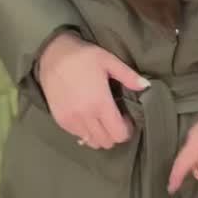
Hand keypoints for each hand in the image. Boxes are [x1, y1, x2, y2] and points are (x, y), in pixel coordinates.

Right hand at [38, 32, 148, 148]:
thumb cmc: (83, 56)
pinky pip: (78, 136)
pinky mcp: (60, 120)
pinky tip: (88, 118)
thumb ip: (128, 76)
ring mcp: (71, 120)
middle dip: (115, 134)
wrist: (52, 54)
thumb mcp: (109, 60)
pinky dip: (86, 132)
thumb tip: (146, 86)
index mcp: (100, 103)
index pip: (119, 134)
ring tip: (101, 120)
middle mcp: (85, 116)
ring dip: (100, 135)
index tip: (127, 119)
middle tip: (115, 119)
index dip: (127, 130)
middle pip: (106, 142)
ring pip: (92, 142)